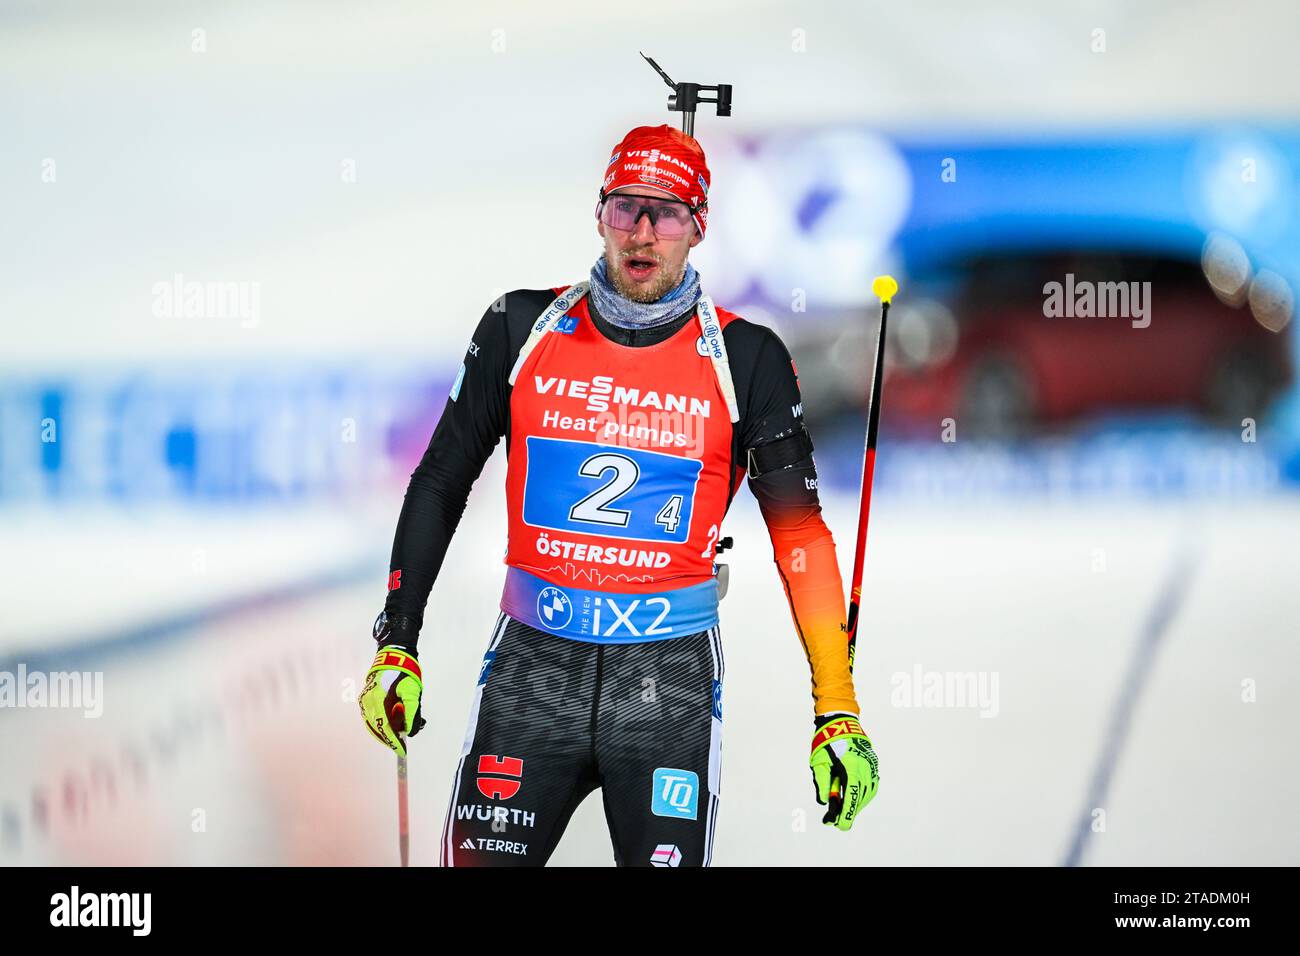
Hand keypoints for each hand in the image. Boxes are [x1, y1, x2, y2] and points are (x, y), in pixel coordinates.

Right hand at [358, 645, 425, 756]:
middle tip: (400, 745)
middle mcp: (368, 703)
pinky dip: (379, 724)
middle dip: (389, 739)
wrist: (394, 656)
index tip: (402, 751)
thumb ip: (412, 714)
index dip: (394, 742)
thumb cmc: (405, 673)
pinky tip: (389, 726)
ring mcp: (365, 700)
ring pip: (372, 724)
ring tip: (397, 736)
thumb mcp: (413, 694)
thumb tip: (409, 732)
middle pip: (377, 729)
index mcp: (379, 701)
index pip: (386, 729)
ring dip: (384, 732)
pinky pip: (370, 717)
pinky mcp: (365, 698)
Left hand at [810, 712, 878, 829]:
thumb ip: (822, 782)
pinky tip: (853, 798)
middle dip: (850, 810)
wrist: (840, 720)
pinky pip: (870, 784)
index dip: (847, 813)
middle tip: (837, 821)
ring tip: (844, 810)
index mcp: (852, 765)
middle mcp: (865, 766)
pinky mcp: (872, 762)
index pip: (852, 795)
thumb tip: (824, 801)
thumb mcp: (820, 762)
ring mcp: (871, 764)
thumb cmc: (827, 740)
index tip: (841, 825)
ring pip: (868, 792)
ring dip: (857, 803)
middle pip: (861, 796)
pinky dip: (862, 793)